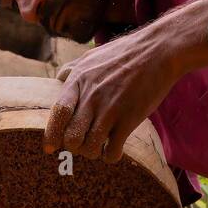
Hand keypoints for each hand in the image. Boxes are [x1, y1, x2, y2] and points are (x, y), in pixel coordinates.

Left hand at [44, 29, 180, 162]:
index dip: (51, 135)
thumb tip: (59, 77)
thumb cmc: (125, 53)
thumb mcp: (93, 55)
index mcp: (79, 81)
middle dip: (74, 147)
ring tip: (99, 146)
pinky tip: (114, 150)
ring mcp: (110, 109)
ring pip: (90, 148)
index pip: (58, 113)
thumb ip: (74, 68)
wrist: (158, 50)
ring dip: (93, 152)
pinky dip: (111, 156)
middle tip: (83, 143)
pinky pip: (112, 151)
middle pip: (71, 138)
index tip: (49, 148)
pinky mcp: (129, 120)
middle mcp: (91, 97)